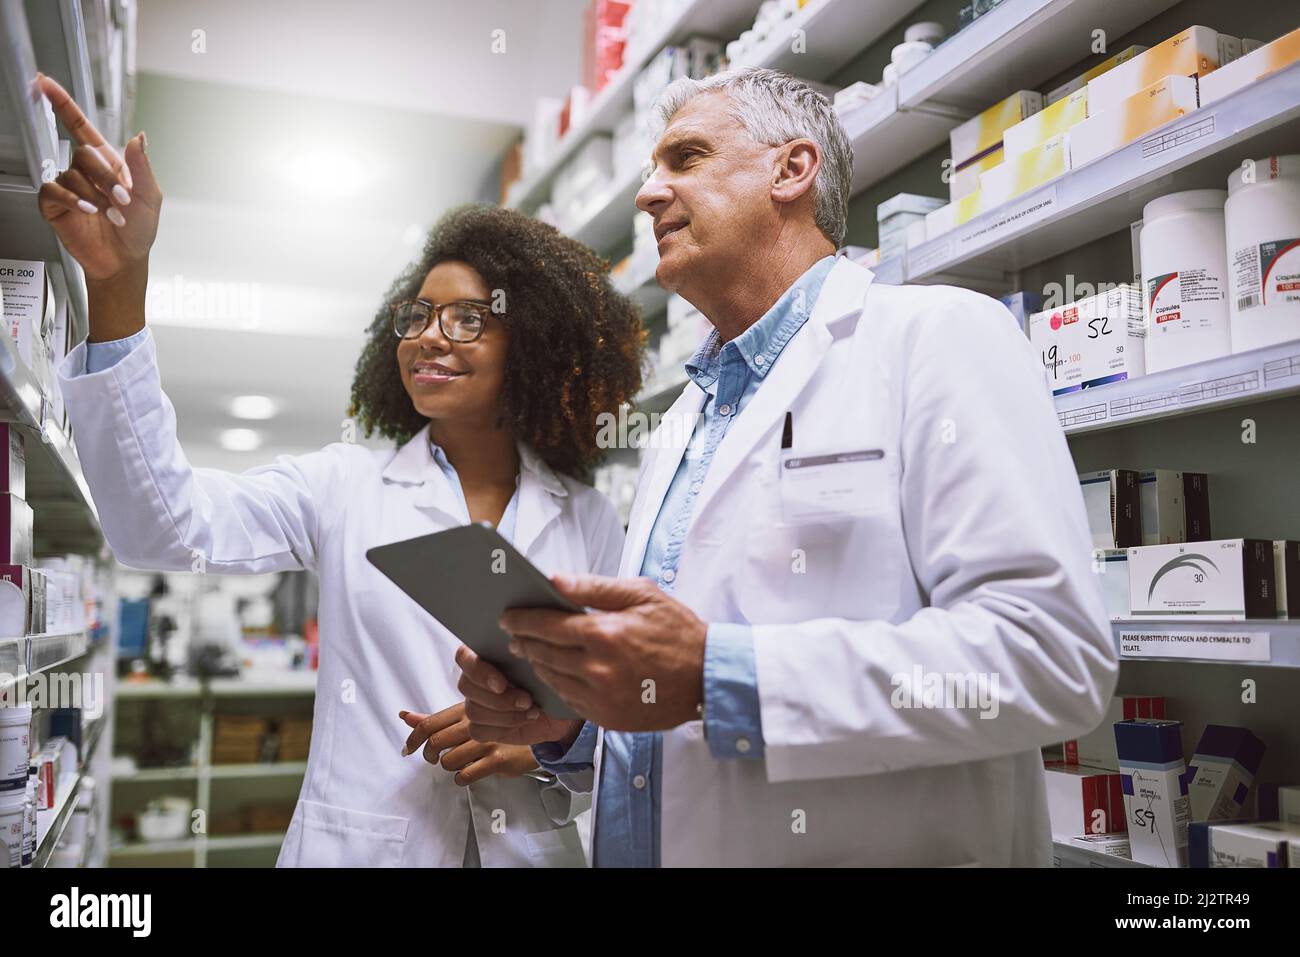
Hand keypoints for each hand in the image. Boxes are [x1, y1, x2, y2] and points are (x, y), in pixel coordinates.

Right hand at [35, 73, 159, 281]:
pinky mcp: (55, 204)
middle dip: (105, 177)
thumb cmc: (139, 230)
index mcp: (108, 162)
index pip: (81, 126)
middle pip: (84, 153)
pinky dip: (74, 200)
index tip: (45, 82)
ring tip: (111, 215)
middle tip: (121, 201)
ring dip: (95, 195)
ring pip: (72, 173)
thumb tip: (139, 137)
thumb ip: (143, 166)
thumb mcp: (150, 198)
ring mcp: (69, 186)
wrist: (125, 260)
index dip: (63, 103)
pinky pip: (55, 190)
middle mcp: (85, 171)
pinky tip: (89, 211)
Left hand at [399, 702, 539, 784]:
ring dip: (449, 766)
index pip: (429, 722)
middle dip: (429, 755)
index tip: (408, 749)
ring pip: (449, 761)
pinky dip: (461, 778)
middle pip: (435, 742)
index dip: (413, 737)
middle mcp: (474, 722)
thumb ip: (436, 719)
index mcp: (464, 710)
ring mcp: (486, 740)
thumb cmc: (498, 724)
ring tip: (459, 763)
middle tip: (433, 759)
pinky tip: (469, 772)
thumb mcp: (468, 716)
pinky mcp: (496, 758)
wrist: (537, 733)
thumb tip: (404, 716)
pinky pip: (466, 774)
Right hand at [456, 644, 584, 746]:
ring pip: (473, 710)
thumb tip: (518, 651)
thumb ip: (525, 655)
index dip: (479, 671)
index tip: (502, 685)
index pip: (464, 657)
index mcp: (484, 654)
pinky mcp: (480, 726)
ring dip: (506, 714)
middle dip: (499, 698)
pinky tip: (525, 720)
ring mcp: (475, 702)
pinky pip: (479, 730)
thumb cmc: (548, 679)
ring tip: (531, 710)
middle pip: (466, 686)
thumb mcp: (542, 663)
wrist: (559, 708)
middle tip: (526, 700)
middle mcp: (475, 678)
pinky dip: (504, 727)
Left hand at [499, 574, 706, 731]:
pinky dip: (558, 686)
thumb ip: (594, 587)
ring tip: (533, 653)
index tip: (508, 617)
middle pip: (543, 653)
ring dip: (538, 665)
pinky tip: (558, 675)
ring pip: (551, 679)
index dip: (521, 619)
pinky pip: (569, 701)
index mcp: (604, 633)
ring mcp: (601, 698)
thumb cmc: (678, 631)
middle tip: (514, 635)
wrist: (708, 678)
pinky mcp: (607, 718)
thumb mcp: (642, 595)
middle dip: (524, 642)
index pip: (546, 624)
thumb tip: (554, 579)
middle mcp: (597, 669)